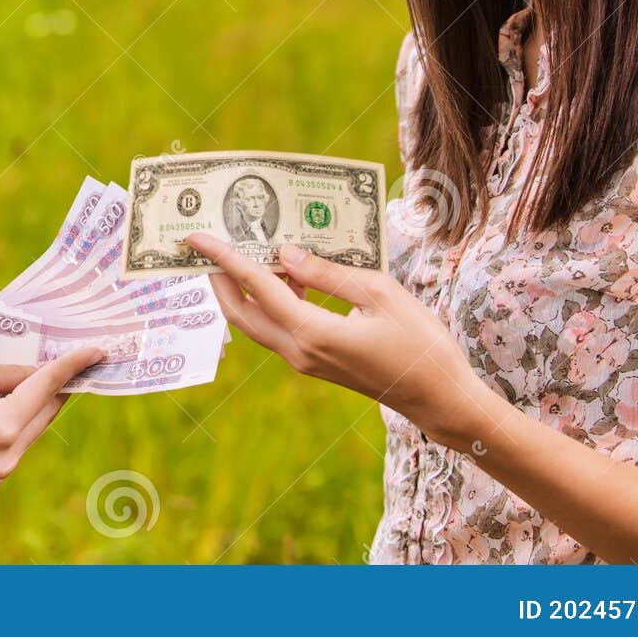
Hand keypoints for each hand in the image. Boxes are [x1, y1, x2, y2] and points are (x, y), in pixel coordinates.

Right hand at [0, 347, 105, 487]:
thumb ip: (8, 369)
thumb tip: (38, 369)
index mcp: (4, 425)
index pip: (50, 386)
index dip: (75, 363)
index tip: (98, 349)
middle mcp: (10, 455)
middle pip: (49, 410)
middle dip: (60, 382)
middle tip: (72, 352)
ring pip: (33, 426)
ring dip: (38, 399)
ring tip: (40, 368)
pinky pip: (15, 440)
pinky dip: (18, 417)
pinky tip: (11, 394)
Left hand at [187, 233, 489, 449]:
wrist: (441, 398)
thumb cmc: (421, 344)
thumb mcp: (381, 294)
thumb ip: (330, 273)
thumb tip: (286, 254)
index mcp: (312, 333)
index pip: (255, 288)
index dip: (224, 258)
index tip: (195, 238)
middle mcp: (299, 352)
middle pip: (240, 313)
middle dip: (218, 278)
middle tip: (208, 244)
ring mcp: (306, 362)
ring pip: (257, 323)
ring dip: (245, 289)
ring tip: (249, 249)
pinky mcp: (316, 363)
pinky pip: (280, 328)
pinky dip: (273, 301)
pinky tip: (291, 273)